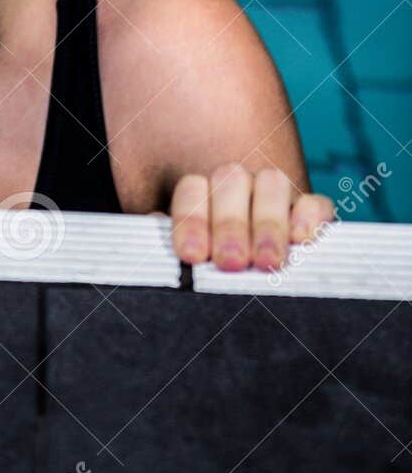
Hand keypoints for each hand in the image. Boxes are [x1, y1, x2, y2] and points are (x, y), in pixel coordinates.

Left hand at [169, 164, 333, 270]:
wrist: (260, 291)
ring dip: (268, 223)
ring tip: (266, 262)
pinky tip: (302, 240)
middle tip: (230, 262)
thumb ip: (168, 253)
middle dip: (230, 224)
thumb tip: (157, 256)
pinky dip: (310, 216)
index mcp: (203, 193)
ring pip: (272, 183)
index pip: (192, 188)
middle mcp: (238, 186)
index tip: (192, 255)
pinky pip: (316, 201)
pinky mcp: (313, 212)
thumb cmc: (211, 274)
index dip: (191, 219)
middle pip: (231, 181)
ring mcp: (277, 195)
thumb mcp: (190, 261)